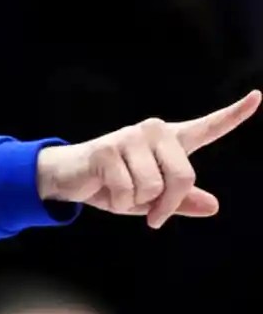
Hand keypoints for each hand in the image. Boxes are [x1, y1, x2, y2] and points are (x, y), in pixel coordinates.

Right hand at [36, 90, 259, 227]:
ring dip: (136, 202)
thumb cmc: (114, 185)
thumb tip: (213, 206)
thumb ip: (181, 202)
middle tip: (154, 217)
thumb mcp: (151, 199)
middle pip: (183, 177)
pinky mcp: (107, 149)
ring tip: (120, 191)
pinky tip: (105, 191)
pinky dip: (118, 202)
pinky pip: (127, 190)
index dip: (235, 115)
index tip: (258, 97)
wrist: (69, 179)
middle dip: (167, 205)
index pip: (208, 128)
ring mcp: (130, 137)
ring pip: (153, 187)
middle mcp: (154, 131)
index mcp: (170, 141)